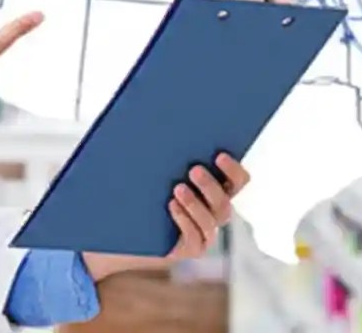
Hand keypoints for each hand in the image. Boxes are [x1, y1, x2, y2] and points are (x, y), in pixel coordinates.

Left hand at [81, 153, 250, 280]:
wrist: (122, 225)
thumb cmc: (142, 186)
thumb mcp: (152, 165)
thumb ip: (163, 147)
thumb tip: (154, 112)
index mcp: (215, 188)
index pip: (238, 180)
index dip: (234, 168)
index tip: (219, 154)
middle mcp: (214, 211)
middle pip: (226, 201)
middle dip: (212, 185)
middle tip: (194, 169)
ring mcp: (204, 232)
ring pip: (212, 220)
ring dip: (196, 203)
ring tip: (177, 188)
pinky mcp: (189, 249)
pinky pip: (196, 239)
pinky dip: (185, 221)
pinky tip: (171, 206)